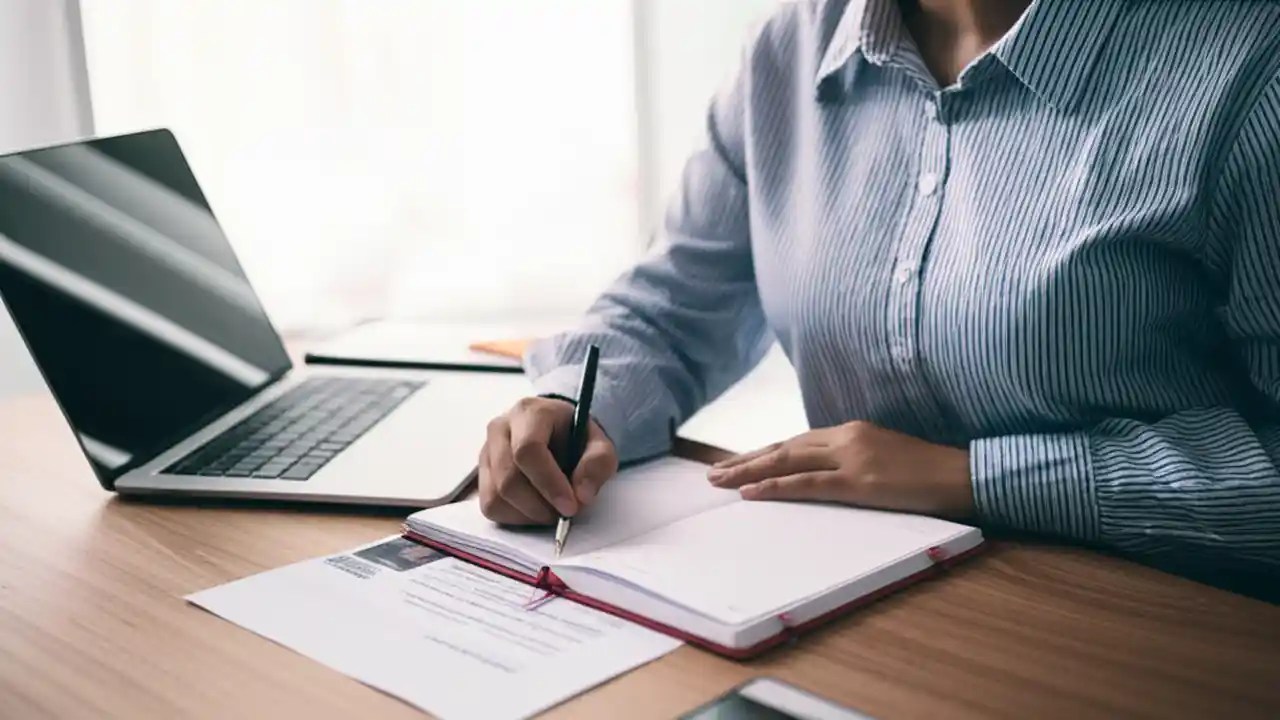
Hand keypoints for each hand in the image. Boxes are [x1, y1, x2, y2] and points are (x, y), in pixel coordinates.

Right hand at [478, 397, 618, 524]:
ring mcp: (485, 452)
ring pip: (496, 496)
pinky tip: (535, 509)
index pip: (528, 450)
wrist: (557, 431)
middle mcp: (500, 429)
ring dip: (528, 514)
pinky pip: (490, 506)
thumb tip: (581, 496)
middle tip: (565, 513)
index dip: (549, 483)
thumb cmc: (576, 437)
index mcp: (530, 413)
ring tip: (552, 510)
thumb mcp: (599, 444)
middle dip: (540, 506)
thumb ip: (597, 464)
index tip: (570, 506)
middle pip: (509, 478)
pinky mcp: (481, 474)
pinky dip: (515, 517)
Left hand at [706, 421, 974, 518]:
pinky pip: (808, 484)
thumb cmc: (927, 471)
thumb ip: (853, 459)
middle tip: (712, 473)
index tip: (737, 462)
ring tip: (719, 482)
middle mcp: (845, 437)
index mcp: (851, 430)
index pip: (796, 441)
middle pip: (783, 447)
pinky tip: (751, 493)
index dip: (763, 451)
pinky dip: (775, 487)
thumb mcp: (883, 456)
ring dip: (749, 472)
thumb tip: (824, 474)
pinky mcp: (859, 481)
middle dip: (746, 460)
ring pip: (787, 461)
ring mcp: (851, 458)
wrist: (962, 474)